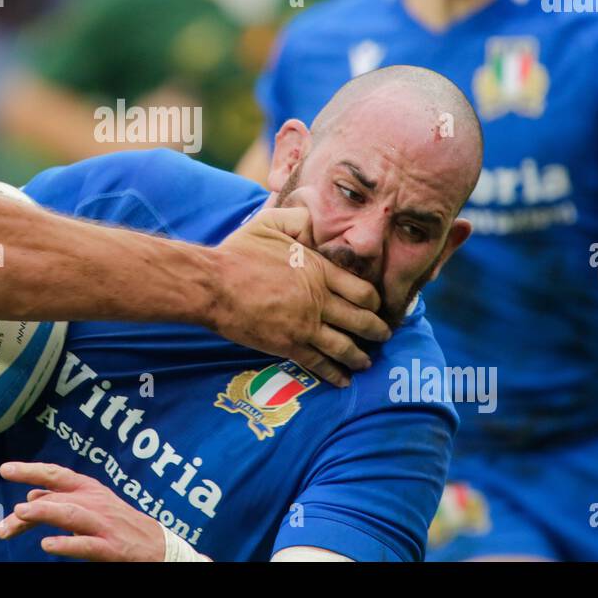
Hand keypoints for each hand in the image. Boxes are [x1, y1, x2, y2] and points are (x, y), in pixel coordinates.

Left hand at [0, 462, 165, 560]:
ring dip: (45, 513)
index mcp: (88, 489)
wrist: (156, 545)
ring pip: (71, 514)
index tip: (4, 469)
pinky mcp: (111, 548)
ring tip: (21, 515)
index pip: (55, 474)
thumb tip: (30, 496)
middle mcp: (94, 501)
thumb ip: (61, 500)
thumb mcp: (91, 504)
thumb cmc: (118, 523)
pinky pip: (86, 545)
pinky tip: (48, 545)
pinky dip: (67, 543)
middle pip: (56, 499)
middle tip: (1, 527)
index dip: (30, 470)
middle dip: (26, 512)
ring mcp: (103, 524)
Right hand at [211, 206, 387, 385]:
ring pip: (345, 347)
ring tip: (367, 361)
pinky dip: (333, 374)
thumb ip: (298, 219)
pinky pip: (318, 363)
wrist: (213, 286)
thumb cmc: (238, 253)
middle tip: (383, 336)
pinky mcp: (288, 345)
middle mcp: (319, 301)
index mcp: (319, 271)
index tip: (377, 306)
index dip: (375, 302)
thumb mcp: (270, 223)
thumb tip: (315, 218)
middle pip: (361, 321)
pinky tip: (342, 380)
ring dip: (360, 356)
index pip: (363, 292)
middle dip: (377, 331)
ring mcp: (305, 326)